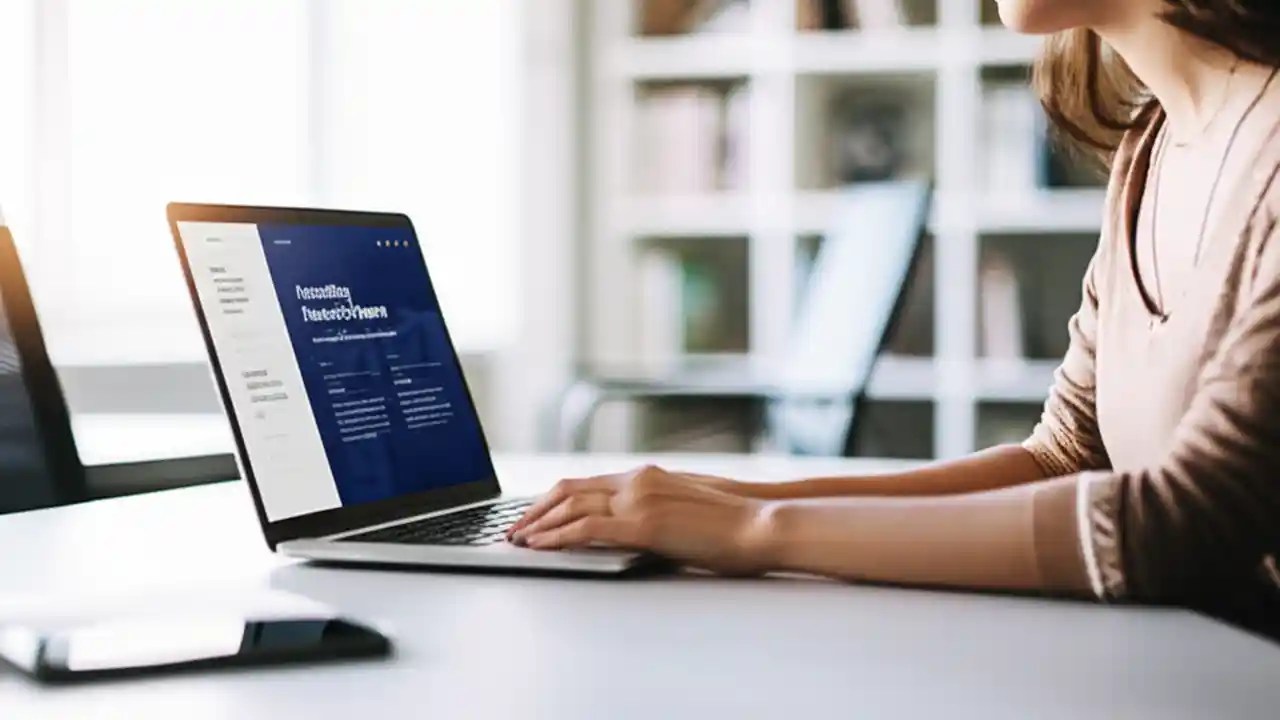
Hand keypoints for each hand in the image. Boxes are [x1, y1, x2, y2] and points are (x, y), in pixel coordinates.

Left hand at [506, 465, 775, 575]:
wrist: (760, 524)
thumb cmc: (731, 525)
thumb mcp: (684, 510)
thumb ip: (653, 511)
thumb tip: (630, 530)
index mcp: (645, 477)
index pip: (585, 483)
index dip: (552, 499)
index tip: (532, 515)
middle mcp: (636, 481)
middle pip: (569, 490)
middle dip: (535, 510)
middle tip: (513, 529)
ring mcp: (638, 500)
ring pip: (570, 507)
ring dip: (538, 524)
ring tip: (517, 541)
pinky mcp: (642, 525)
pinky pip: (586, 528)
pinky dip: (557, 537)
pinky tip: (541, 547)